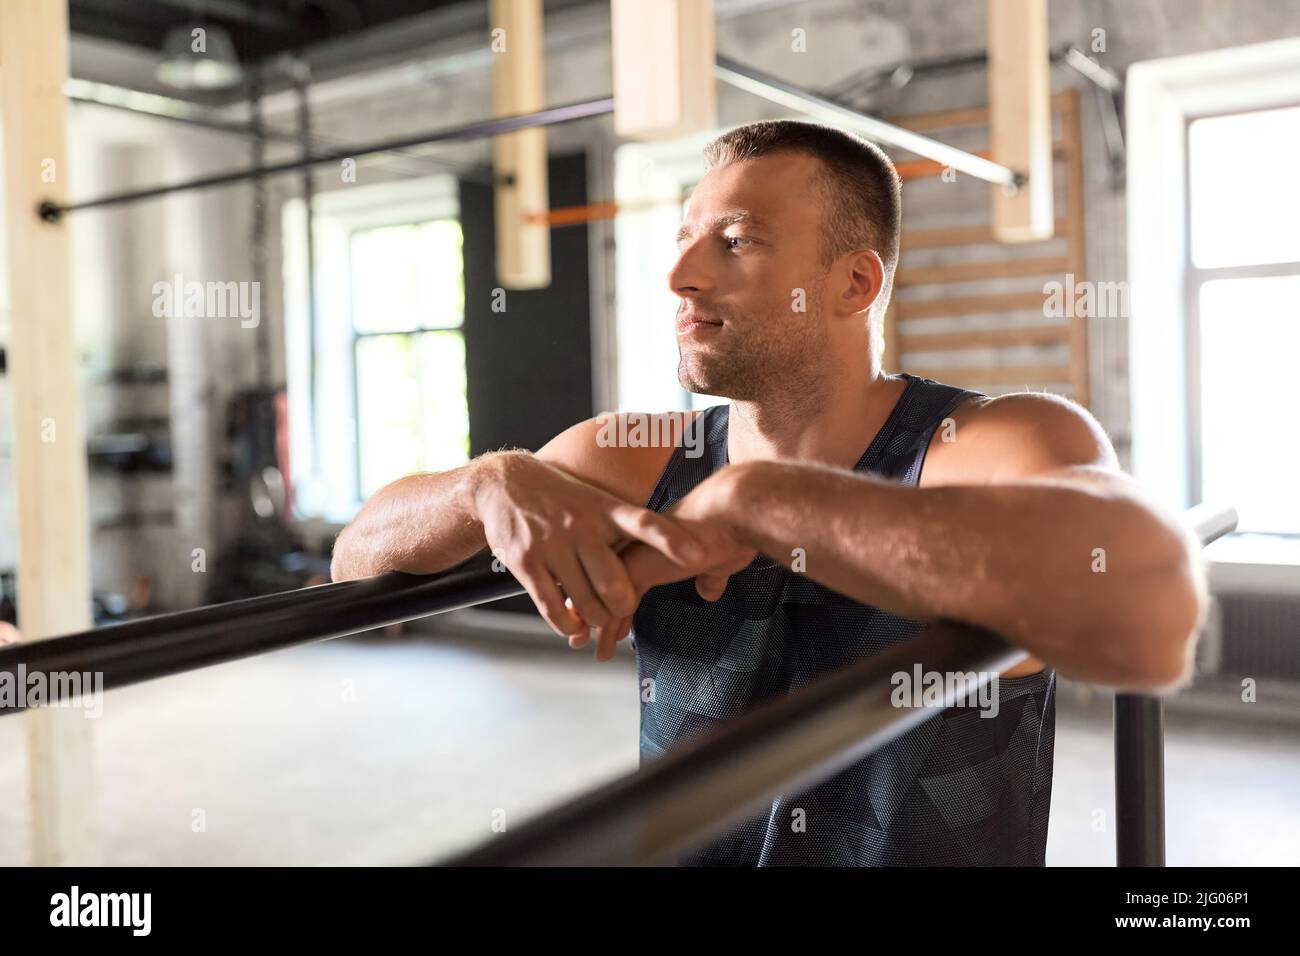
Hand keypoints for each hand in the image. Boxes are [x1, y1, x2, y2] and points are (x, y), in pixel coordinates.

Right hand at [474, 453, 706, 638]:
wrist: (506, 484)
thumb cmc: (563, 498)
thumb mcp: (598, 500)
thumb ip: (627, 526)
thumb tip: (670, 552)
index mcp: (604, 509)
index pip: (644, 523)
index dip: (671, 540)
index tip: (698, 554)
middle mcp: (580, 526)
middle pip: (615, 584)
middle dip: (624, 605)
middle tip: (623, 605)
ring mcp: (552, 545)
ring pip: (586, 603)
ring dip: (596, 619)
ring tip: (597, 618)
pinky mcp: (526, 562)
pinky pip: (553, 608)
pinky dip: (568, 626)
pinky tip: (573, 626)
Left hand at [573, 465, 758, 660]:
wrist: (729, 514)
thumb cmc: (727, 532)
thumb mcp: (716, 561)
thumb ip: (708, 576)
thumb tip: (710, 590)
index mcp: (648, 543)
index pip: (619, 572)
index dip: (611, 595)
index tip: (606, 616)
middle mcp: (632, 547)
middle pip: (598, 582)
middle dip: (588, 608)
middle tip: (579, 632)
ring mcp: (630, 558)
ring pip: (600, 597)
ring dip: (594, 626)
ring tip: (588, 647)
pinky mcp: (635, 571)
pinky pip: (611, 608)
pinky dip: (606, 632)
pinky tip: (602, 648)